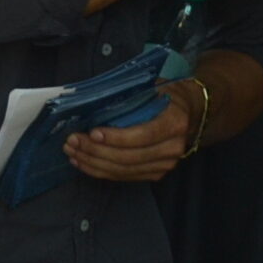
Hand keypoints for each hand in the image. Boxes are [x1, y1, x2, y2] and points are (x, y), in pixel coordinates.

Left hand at [65, 82, 196, 182]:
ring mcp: (165, 164)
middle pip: (129, 157)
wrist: (190, 113)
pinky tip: (82, 162)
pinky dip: (100, 170)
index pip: (143, 135)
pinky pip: (123, 176)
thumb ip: (129, 95)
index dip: (116, 137)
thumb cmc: (165, 95)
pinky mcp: (155, 174)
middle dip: (95, 151)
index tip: (92, 133)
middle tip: (72, 141)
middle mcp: (173, 148)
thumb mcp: (152, 86)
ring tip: (72, 152)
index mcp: (174, 122)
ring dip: (93, 162)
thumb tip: (92, 100)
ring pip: (123, 170)